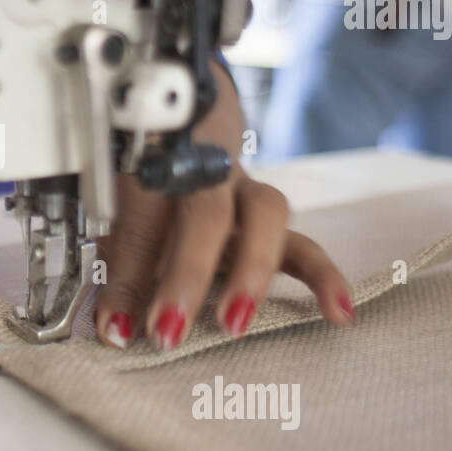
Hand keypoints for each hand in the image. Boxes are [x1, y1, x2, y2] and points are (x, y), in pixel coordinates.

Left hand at [94, 60, 353, 349]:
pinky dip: (324, 279)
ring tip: (236, 325)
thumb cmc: (149, 178)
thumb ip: (118, 269)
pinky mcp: (271, 216)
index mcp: (156, 165)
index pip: (141, 218)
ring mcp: (244, 190)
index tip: (115, 327)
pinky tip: (339, 313)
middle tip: (168, 330)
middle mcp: (206, 172)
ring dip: (250, 273)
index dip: (127, 274)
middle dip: (186, 274)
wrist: (191, 119)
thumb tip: (112, 331)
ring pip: (265, 213)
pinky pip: (305, 242)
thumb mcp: (120, 215)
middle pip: (205, 212)